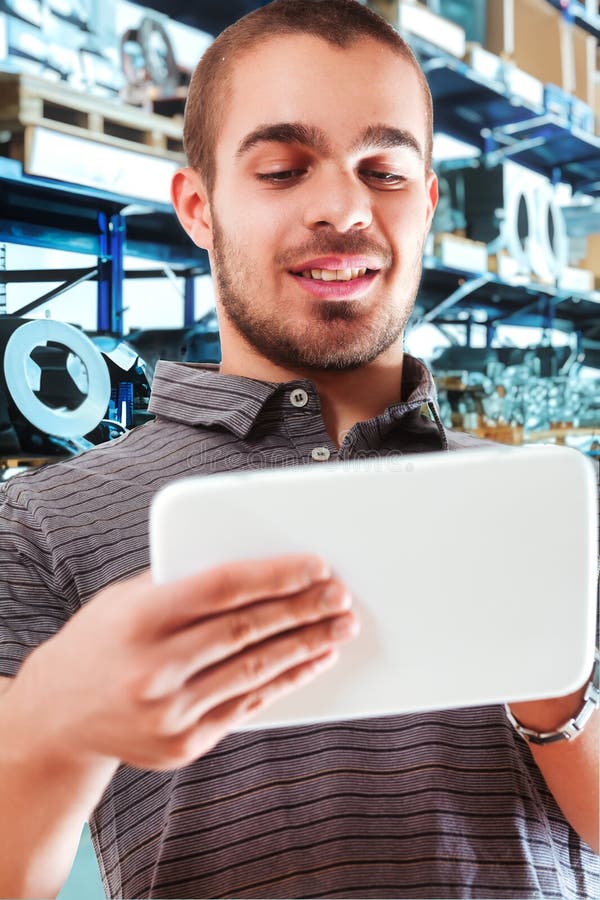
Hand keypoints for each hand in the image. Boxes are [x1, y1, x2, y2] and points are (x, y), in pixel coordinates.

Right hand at [9, 555, 357, 770]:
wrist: (58, 718)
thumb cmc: (101, 643)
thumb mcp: (127, 600)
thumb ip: (183, 582)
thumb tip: (258, 567)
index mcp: (139, 620)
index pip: (222, 588)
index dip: (274, 575)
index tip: (314, 565)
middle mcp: (153, 668)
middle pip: (246, 630)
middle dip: (303, 609)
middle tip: (339, 594)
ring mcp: (168, 713)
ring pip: (254, 670)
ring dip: (306, 645)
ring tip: (339, 625)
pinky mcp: (182, 744)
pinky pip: (247, 706)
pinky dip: (286, 681)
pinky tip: (313, 662)